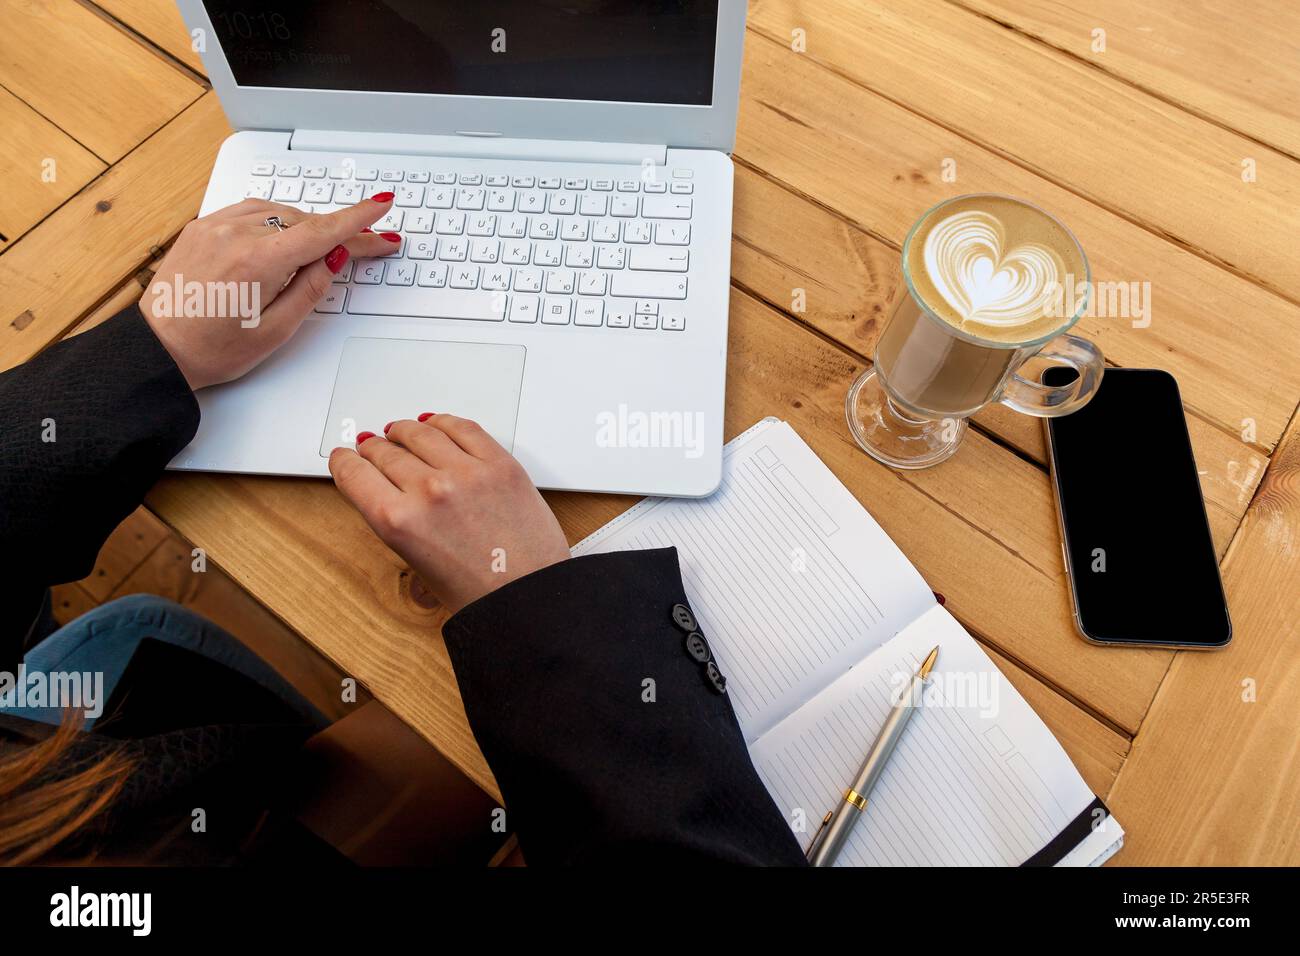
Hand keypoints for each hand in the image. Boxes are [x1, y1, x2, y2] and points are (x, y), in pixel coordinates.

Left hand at [140, 194, 401, 389]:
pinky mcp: (202, 226)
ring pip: (278, 213)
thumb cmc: (211, 348)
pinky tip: (283, 238)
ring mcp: (214, 226)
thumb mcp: (275, 330)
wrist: (158, 349)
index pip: (322, 231)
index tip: (383, 204)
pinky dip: (275, 221)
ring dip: (306, 227)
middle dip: (337, 233)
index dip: (359, 218)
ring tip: (321, 251)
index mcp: (257, 262)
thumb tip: (334, 258)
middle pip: (304, 222)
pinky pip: (250, 211)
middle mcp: (234, 234)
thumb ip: (310, 289)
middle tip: (364, 246)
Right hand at [329, 414, 571, 614]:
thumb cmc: (478, 594)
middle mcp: (428, 491)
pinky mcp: (500, 464)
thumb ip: (396, 520)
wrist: (530, 597)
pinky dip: (444, 422)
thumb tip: (384, 489)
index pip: (354, 473)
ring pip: (420, 432)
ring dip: (404, 430)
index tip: (345, 457)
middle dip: (374, 447)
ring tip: (401, 432)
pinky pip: (463, 428)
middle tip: (372, 446)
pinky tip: (436, 424)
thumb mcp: (416, 563)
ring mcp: (466, 473)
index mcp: (398, 522)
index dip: (344, 461)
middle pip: (385, 451)